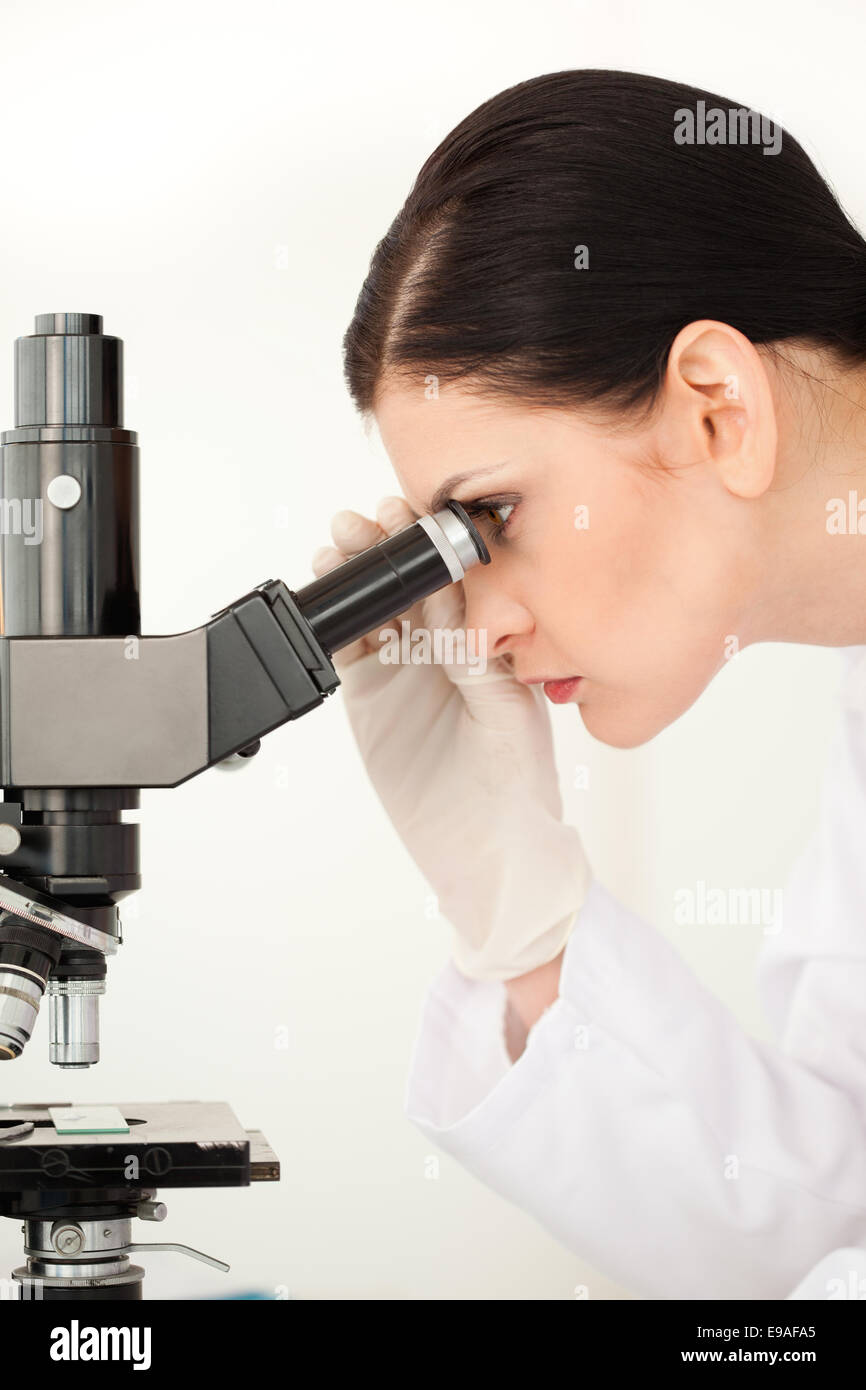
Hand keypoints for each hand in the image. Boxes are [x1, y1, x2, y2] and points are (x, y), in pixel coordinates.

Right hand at [311, 496, 590, 979]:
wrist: (484, 853)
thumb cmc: (517, 786)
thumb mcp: (507, 715)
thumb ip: (475, 660)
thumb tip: (450, 601)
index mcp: (491, 640)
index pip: (459, 578)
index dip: (433, 544)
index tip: (412, 516)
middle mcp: (447, 647)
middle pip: (410, 582)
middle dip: (384, 547)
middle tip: (361, 522)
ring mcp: (406, 669)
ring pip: (375, 607)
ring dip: (354, 574)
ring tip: (335, 546)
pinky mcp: (372, 696)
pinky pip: (349, 648)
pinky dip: (335, 621)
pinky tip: (324, 596)